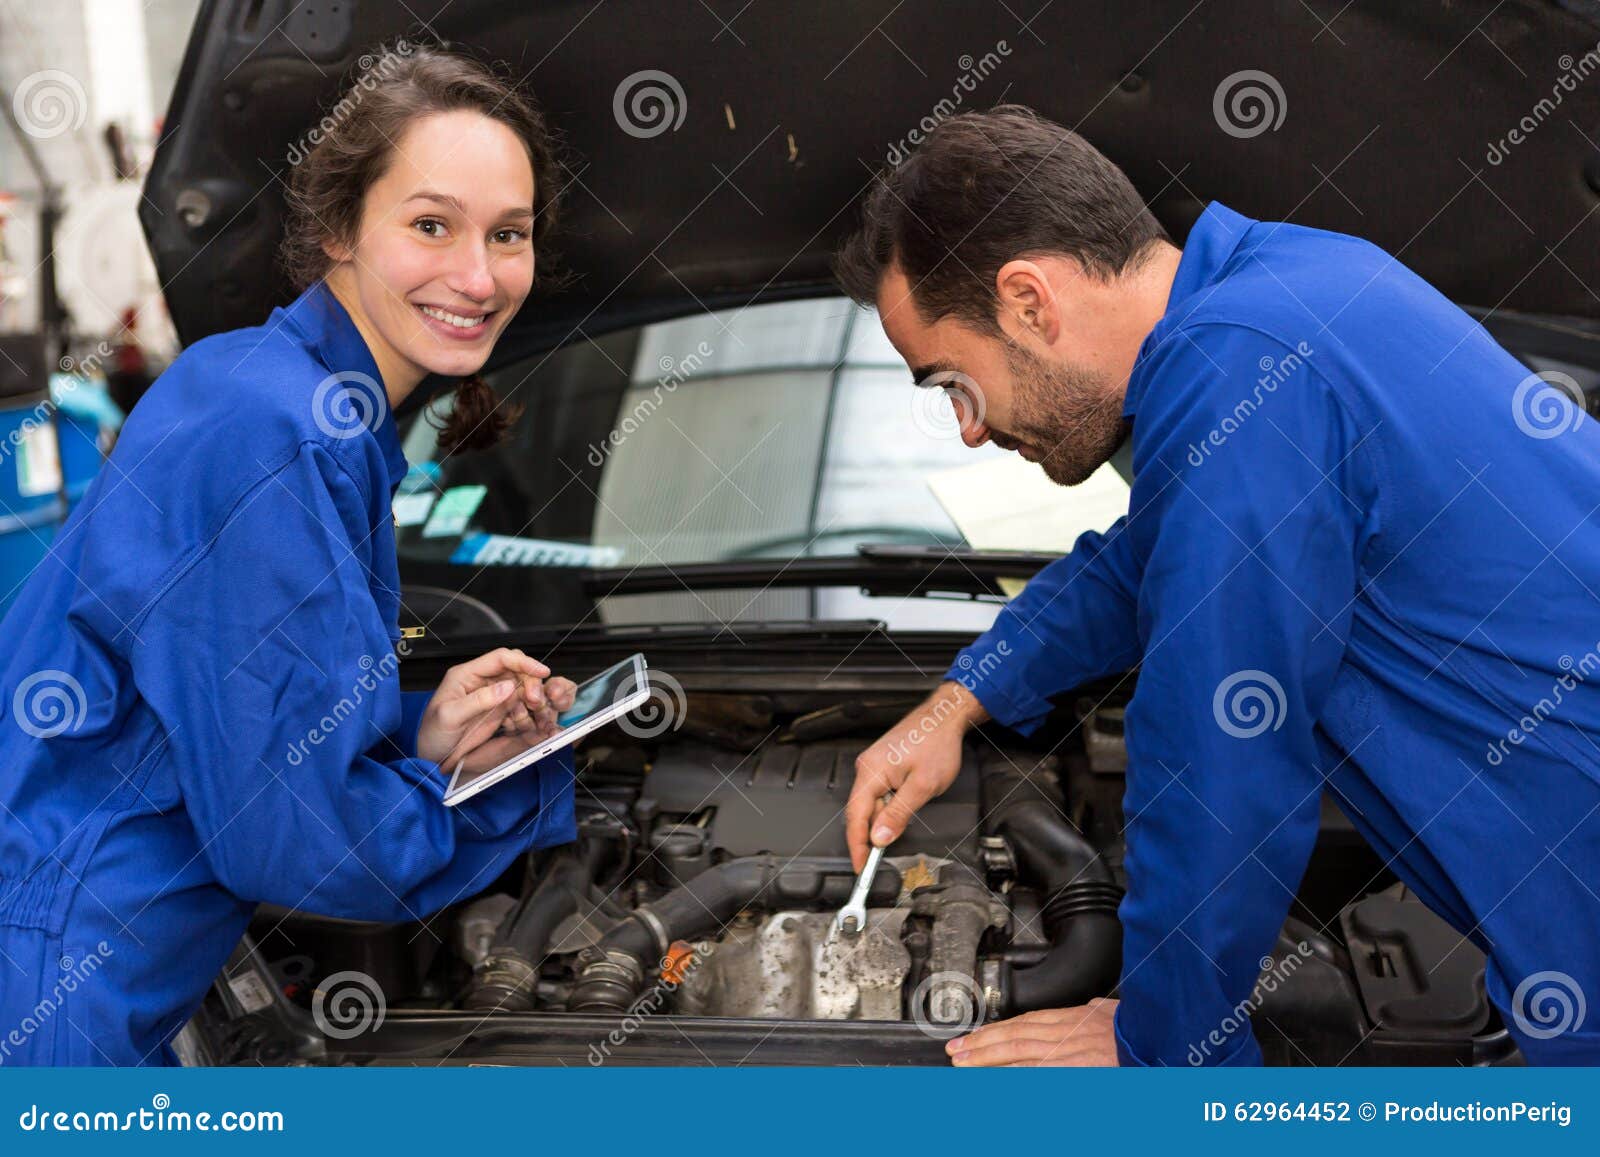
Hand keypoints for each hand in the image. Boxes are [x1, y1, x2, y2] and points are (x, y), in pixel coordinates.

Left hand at [414, 647, 577, 775]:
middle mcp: (482, 682)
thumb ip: (479, 700)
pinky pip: (520, 706)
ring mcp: (492, 697)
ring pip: (522, 689)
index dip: (522, 662)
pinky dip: (528, 712)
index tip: (540, 671)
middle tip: (536, 700)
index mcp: (467, 675)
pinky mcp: (498, 712)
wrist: (432, 758)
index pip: (500, 658)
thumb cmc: (432, 734)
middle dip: (530, 682)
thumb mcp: (450, 716)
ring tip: (534, 713)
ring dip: (532, 699)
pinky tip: (528, 722)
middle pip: (515, 670)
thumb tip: (507, 687)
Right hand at [845, 681, 987, 870]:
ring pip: (871, 803)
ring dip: (882, 820)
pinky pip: (879, 793)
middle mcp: (866, 767)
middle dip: (868, 837)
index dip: (857, 845)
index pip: (856, 817)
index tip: (860, 866)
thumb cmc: (936, 744)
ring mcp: (873, 765)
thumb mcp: (922, 786)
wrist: (944, 717)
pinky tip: (901, 811)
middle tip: (876, 861)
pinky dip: (886, 808)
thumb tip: (879, 838)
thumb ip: (898, 815)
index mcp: (870, 772)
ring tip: (898, 830)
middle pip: (861, 811)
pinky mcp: (883, 764)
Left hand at [946, 999, 1120, 1066]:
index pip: (1023, 1023)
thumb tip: (1088, 1007)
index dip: (995, 1030)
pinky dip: (1016, 1078)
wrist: (1158, 1042)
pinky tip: (997, 1082)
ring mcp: (1067, 1056)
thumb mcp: (1110, 1012)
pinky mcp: (1072, 1072)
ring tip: (965, 1065)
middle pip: (1013, 1038)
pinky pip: (1037, 1077)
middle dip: (981, 1045)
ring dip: (988, 1062)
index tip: (974, 1036)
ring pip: (1019, 1057)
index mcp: (1070, 1018)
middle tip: (956, 1051)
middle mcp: (1063, 1035)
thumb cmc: (1137, 1029)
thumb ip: (1091, 1012)